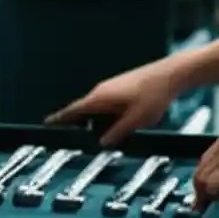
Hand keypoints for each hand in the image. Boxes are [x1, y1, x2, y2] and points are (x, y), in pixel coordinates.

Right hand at [44, 62, 182, 145]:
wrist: (171, 74)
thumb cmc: (154, 94)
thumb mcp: (136, 120)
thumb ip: (117, 133)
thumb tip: (103, 143)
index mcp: (101, 98)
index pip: (73, 111)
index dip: (59, 119)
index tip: (47, 124)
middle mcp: (102, 90)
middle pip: (84, 111)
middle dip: (81, 125)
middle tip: (78, 139)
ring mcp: (111, 87)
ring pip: (97, 109)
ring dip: (99, 121)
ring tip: (109, 134)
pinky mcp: (121, 87)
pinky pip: (107, 104)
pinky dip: (108, 115)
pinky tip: (122, 123)